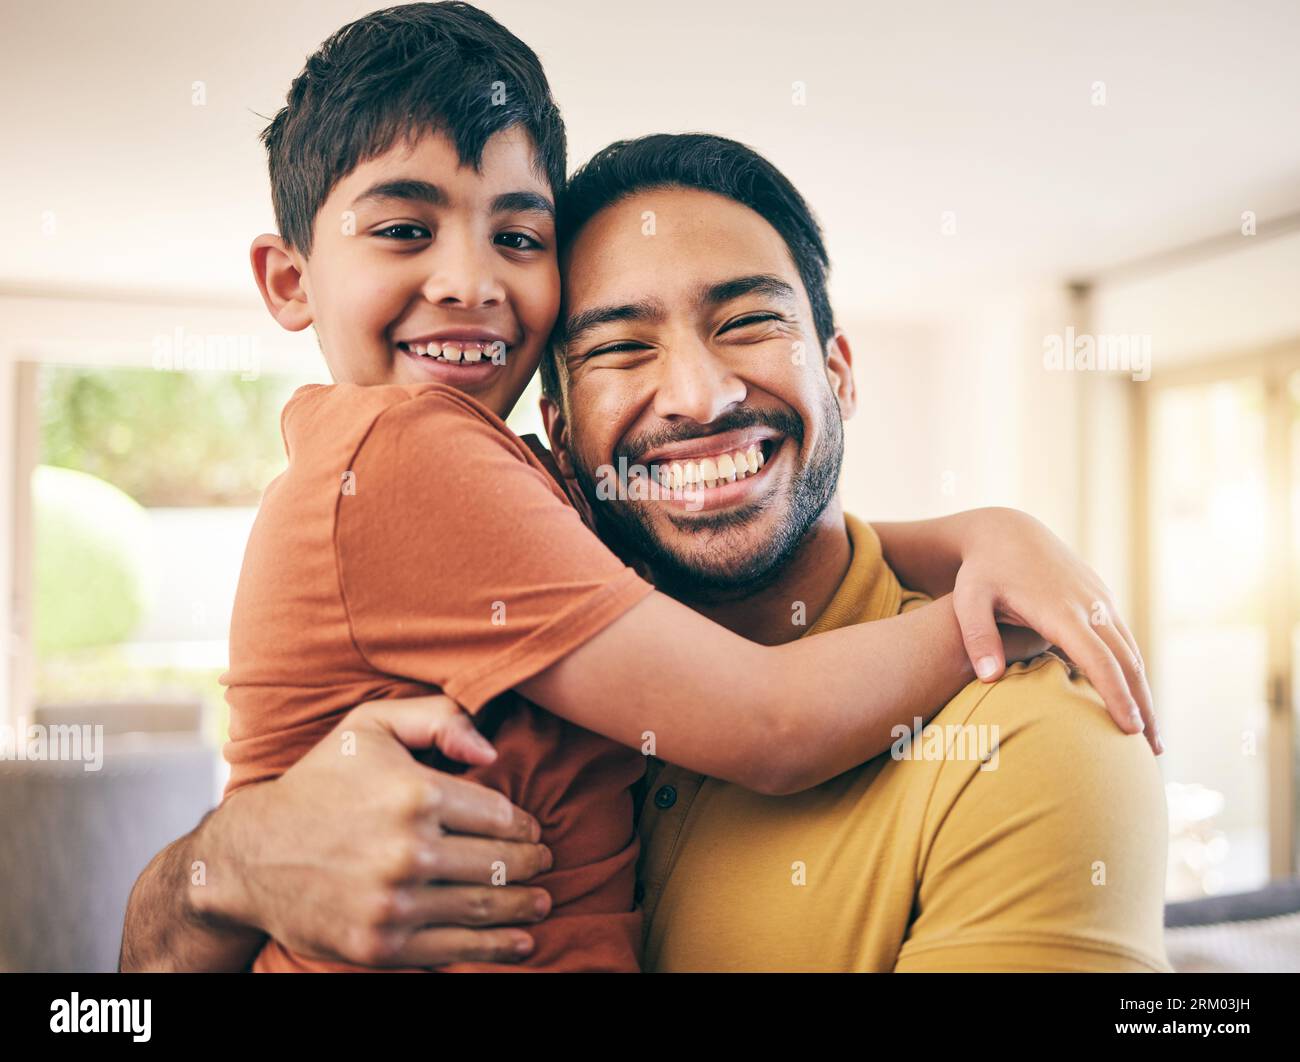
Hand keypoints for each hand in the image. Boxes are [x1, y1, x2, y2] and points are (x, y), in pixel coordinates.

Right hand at [197, 695, 553, 966]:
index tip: (532, 831)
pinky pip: (455, 949)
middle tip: (545, 864)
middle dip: (531, 865)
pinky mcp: (380, 945)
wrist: (250, 855)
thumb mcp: (370, 726)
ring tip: (541, 901)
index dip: (524, 826)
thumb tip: (491, 750)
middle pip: (498, 863)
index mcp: (414, 793)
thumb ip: (437, 719)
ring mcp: (394, 902)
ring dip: (523, 907)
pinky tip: (520, 942)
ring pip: (483, 908)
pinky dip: (496, 948)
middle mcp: (408, 849)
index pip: (499, 815)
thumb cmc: (319, 783)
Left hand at [950, 508, 1160, 754]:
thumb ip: (977, 636)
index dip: (1116, 695)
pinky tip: (1135, 697)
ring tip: (1151, 735)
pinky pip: (1124, 639)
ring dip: (1144, 692)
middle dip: (1144, 706)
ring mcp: (1100, 600)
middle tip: (1155, 751)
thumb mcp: (968, 598)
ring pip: (1131, 652)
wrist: (1006, 530)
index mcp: (1060, 610)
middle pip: (1127, 662)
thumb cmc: (982, 570)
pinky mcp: (1101, 598)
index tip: (1131, 730)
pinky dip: (1134, 670)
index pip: (1097, 660)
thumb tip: (988, 679)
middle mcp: (1089, 605)